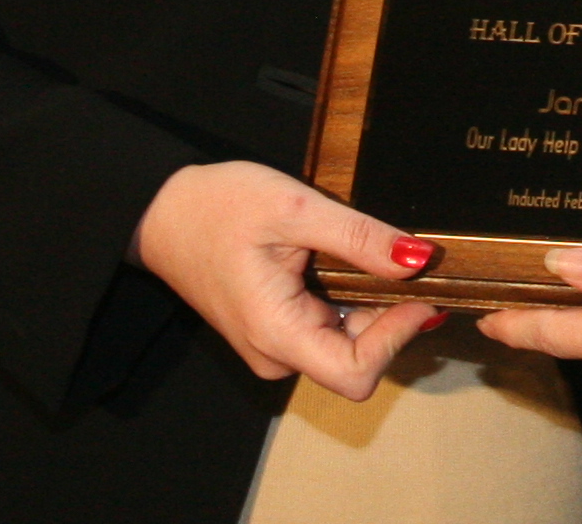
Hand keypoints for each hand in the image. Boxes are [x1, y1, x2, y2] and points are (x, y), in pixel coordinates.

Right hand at [132, 160, 442, 399]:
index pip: (356, 374)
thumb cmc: (216, 208)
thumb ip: (359, 238)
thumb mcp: (295, 209)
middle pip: (358, 358)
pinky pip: (329, 327)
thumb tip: (419, 260)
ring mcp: (276, 346)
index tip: (419, 292)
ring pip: (347, 342)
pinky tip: (347, 261)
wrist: (162, 211)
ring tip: (370, 252)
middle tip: (402, 260)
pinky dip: (350, 299)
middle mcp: (276, 354)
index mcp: (275, 334)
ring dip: (371, 304)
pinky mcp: (277, 331)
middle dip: (390, 316)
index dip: (397, 338)